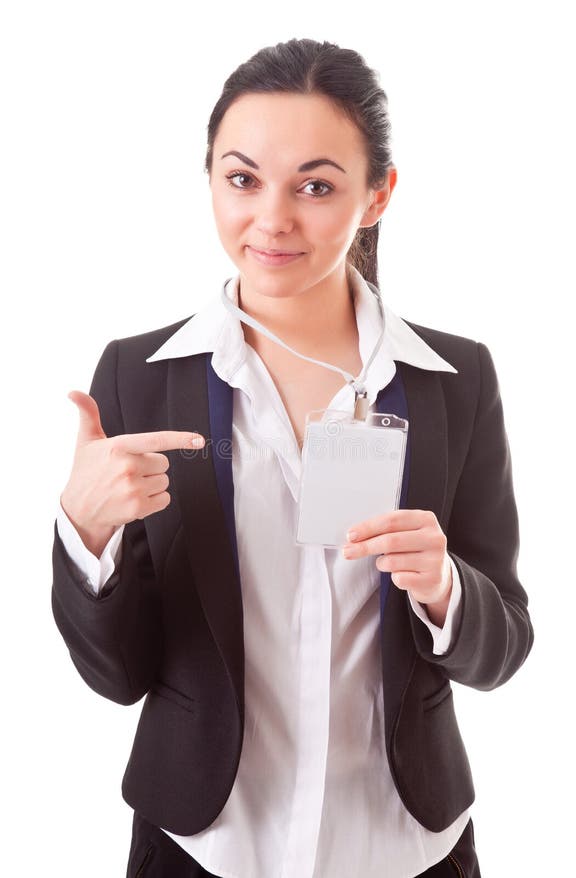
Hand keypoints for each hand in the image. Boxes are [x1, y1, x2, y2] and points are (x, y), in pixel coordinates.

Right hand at [60, 390, 204, 554]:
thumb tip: (73, 392)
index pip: (156, 440)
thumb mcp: (86, 441)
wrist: (78, 511)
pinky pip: (165, 499)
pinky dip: (155, 500)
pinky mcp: (138, 507)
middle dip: (150, 467)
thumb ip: (88, 413)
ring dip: (152, 485)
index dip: (180, 439)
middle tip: (128, 472)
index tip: (199, 440)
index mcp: (119, 446)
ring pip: (164, 481)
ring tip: (128, 487)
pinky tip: (134, 499)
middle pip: (163, 463)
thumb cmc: (86, 472)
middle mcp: (127, 466)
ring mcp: (133, 488)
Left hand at [341, 509, 452, 615]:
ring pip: (392, 561)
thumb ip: (385, 529)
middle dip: (365, 547)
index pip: (391, 520)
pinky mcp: (432, 579)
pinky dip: (394, 577)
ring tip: (387, 562)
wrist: (438, 574)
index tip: (351, 535)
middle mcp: (434, 538)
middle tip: (348, 551)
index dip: (368, 528)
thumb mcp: (406, 532)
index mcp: (426, 519)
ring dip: (381, 563)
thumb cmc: (415, 549)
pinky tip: (403, 574)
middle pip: (390, 541)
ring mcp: (435, 560)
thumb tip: (354, 537)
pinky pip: (399, 579)